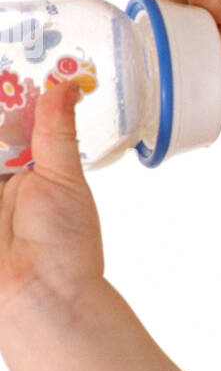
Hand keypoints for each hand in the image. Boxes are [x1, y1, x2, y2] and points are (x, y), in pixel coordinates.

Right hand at [0, 81, 104, 313]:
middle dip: (0, 111)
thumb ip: (56, 130)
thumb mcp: (64, 178)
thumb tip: (65, 86)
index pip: (8, 121)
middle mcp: (0, 179)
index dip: (6, 97)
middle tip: (5, 82)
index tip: (9, 72)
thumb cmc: (65, 246)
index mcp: (26, 168)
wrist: (43, 298)